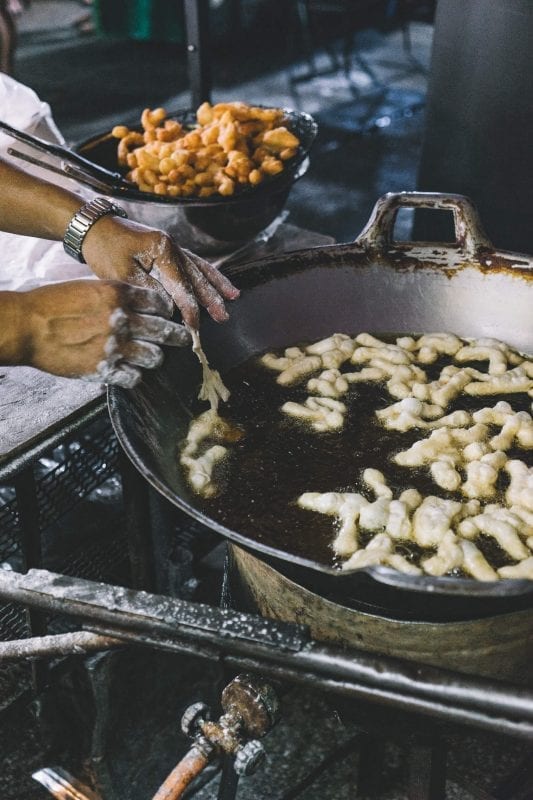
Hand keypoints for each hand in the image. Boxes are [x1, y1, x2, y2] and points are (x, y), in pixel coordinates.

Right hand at [17, 279, 189, 386]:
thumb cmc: (52, 303)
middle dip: (179, 336)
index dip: (168, 311)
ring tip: (151, 356)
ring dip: (155, 357)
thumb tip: (140, 305)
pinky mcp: (104, 369)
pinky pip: (135, 378)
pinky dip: (134, 375)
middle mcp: (122, 319)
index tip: (170, 316)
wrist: (26, 326)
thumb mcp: (89, 288)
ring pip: (155, 357)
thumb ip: (117, 296)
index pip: (160, 303)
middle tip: (184, 340)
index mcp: (118, 294)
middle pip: (167, 330)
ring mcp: (114, 346)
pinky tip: (129, 371)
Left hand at [82, 215, 239, 327]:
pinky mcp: (169, 249)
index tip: (194, 328)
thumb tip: (169, 307)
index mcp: (163, 249)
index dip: (189, 309)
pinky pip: (194, 263)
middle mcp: (173, 246)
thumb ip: (148, 290)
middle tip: (223, 317)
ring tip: (233, 297)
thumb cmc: (104, 249)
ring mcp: (173, 246)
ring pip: (200, 269)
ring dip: (216, 285)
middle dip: (211, 299)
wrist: (94, 227)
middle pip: (197, 277)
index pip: (182, 286)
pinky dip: (207, 274)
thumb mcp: (121, 273)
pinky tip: (218, 283)